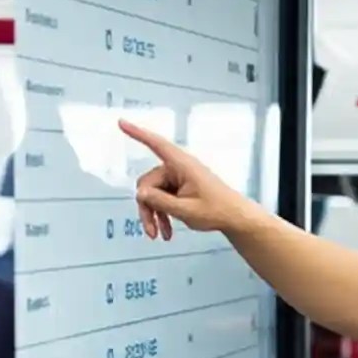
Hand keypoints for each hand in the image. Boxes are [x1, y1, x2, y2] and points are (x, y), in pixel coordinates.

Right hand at [119, 119, 257, 237]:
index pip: (157, 144)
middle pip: (148, 184)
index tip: (121, 122)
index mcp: (182, 165)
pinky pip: (163, 198)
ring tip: (159, 235)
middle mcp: (178, 168)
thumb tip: (140, 193)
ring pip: (154, 194)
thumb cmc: (217, 211)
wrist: (236, 218)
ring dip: (155, 214)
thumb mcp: (185, 210)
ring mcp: (179, 178)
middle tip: (151, 232)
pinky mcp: (180, 188)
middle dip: (147, 208)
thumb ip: (160, 201)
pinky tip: (166, 232)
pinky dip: (163, 214)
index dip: (137, 133)